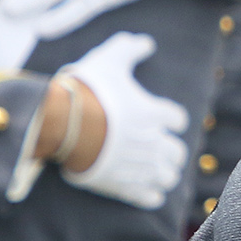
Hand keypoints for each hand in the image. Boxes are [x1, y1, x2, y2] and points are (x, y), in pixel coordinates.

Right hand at [55, 32, 187, 208]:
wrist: (62, 123)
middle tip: (161, 149)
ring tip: (156, 172)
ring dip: (164, 174)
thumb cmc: (87, 89)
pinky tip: (147, 193)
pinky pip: (149, 198)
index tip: (163, 118)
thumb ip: (128, 48)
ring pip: (168, 177)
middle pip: (177, 152)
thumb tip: (146, 42)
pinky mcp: (124, 187)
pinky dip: (151, 196)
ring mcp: (141, 167)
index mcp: (155, 113)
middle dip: (171, 151)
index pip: (177, 119)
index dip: (171, 118)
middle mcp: (154, 142)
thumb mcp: (108, 59)